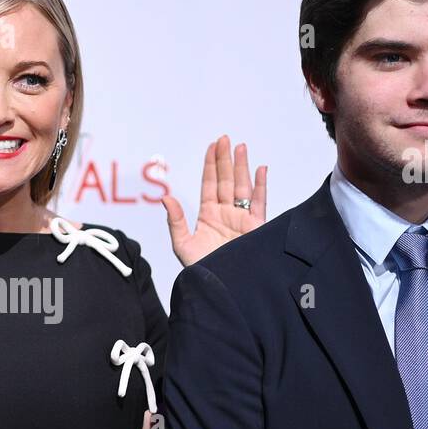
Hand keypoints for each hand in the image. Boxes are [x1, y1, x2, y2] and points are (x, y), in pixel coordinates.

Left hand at [163, 134, 267, 266]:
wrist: (221, 289)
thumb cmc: (200, 271)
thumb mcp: (183, 245)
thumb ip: (176, 221)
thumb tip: (166, 198)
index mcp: (208, 215)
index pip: (209, 184)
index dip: (211, 165)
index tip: (212, 146)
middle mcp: (226, 214)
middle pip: (226, 181)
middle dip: (226, 160)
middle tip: (225, 139)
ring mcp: (242, 219)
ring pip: (242, 187)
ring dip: (242, 167)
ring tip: (241, 147)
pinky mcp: (256, 228)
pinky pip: (260, 204)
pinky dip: (261, 187)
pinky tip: (260, 170)